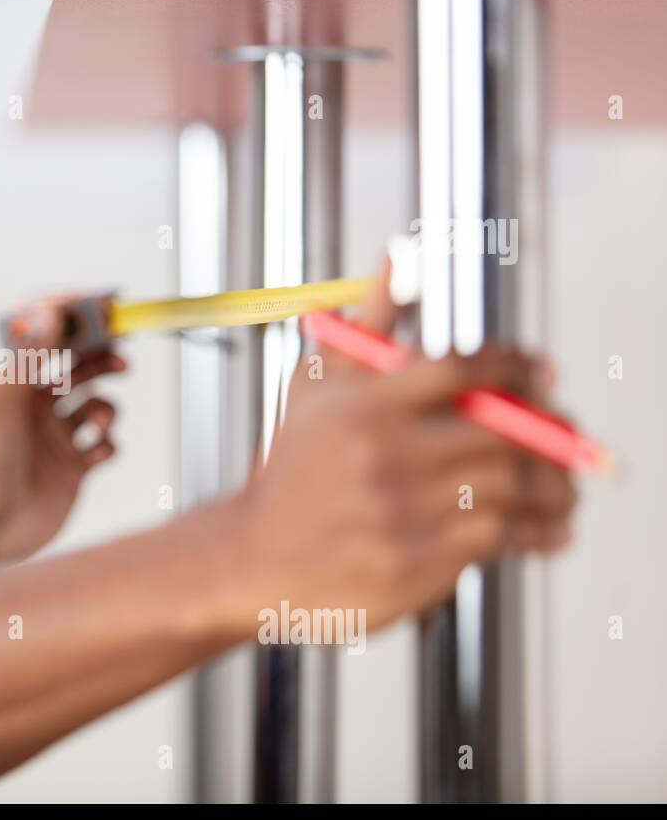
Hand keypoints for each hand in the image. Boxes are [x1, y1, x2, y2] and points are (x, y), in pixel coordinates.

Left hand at [0, 297, 126, 564]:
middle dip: (102, 360)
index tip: (101, 310)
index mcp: (13, 386)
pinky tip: (96, 452)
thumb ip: (28, 356)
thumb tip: (50, 313)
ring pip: (96, 406)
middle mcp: (35, 408)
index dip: (73, 323)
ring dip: (107, 407)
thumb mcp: (2, 402)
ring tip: (99, 421)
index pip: (47, 341)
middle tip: (120, 358)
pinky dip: (109, 444)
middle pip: (79, 369)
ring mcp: (55, 438)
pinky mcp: (72, 469)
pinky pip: (104, 445)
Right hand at [224, 258, 577, 630]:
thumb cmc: (291, 470)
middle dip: (550, 431)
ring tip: (566, 488)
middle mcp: (384, 454)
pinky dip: (536, 532)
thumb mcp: (314, 387)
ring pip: (511, 487)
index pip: (460, 370)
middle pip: (500, 432)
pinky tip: (547, 530)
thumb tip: (397, 257)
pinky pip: (500, 537)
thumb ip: (368, 325)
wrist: (252, 557)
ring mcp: (402, 511)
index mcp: (363, 405)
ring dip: (555, 486)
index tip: (541, 375)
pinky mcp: (417, 562)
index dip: (514, 368)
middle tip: (567, 433)